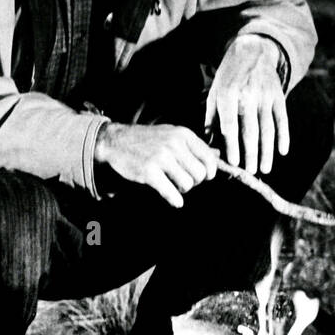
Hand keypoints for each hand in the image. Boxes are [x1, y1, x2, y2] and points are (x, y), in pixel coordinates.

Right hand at [94, 121, 218, 208]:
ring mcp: (161, 158)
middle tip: (182, 181)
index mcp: (183, 134)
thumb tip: (219, 155)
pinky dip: (175, 200)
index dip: (208, 172)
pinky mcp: (149, 172)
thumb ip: (193, 145)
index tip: (201, 177)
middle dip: (194, 182)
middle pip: (200, 174)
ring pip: (188, 185)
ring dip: (182, 190)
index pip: (209, 158)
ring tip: (174, 186)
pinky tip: (174, 200)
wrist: (115, 141)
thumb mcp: (171, 134)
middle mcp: (174, 144)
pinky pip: (171, 193)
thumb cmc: (146, 140)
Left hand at [204, 35, 288, 174]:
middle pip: (250, 131)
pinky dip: (284, 136)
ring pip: (268, 129)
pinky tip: (282, 151)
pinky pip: (282, 119)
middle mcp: (247, 96)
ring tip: (264, 168)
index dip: (232, 146)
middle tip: (249, 172)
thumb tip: (209, 144)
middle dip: (250, 154)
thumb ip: (211, 118)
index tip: (233, 163)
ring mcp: (265, 96)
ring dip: (267, 151)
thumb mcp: (214, 92)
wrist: (253, 52)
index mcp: (227, 95)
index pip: (230, 126)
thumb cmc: (228, 77)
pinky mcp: (278, 96)